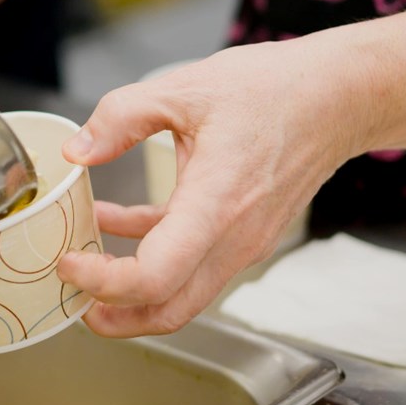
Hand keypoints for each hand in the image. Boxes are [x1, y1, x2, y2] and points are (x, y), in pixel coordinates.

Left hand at [57, 41, 364, 336]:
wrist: (337, 98)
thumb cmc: (276, 90)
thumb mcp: (185, 88)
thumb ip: (122, 116)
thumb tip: (77, 150)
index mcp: (216, 204)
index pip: (154, 278)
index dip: (102, 283)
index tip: (69, 262)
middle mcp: (234, 238)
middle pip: (168, 312)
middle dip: (112, 316)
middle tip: (68, 293)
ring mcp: (244, 244)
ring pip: (182, 298)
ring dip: (130, 292)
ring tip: (84, 265)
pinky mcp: (245, 237)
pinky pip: (194, 267)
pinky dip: (152, 259)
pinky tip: (116, 224)